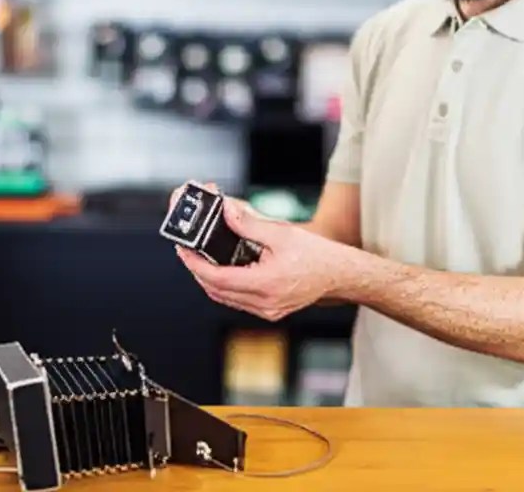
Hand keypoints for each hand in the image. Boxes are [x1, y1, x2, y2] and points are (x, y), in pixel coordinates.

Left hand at [175, 193, 356, 321]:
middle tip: (188, 252)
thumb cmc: (317, 255)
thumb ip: (249, 223)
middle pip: (216, 291)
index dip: (196, 265)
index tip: (184, 251)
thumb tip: (226, 211)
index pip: (218, 279)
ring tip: (201, 259)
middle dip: (198, 271)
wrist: (339, 274)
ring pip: (225, 298)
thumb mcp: (281, 233)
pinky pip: (238, 301)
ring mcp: (267, 310)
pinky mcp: (270, 311)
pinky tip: (223, 272)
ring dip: (210, 280)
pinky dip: (225, 287)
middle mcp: (265, 303)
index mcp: (266, 284)